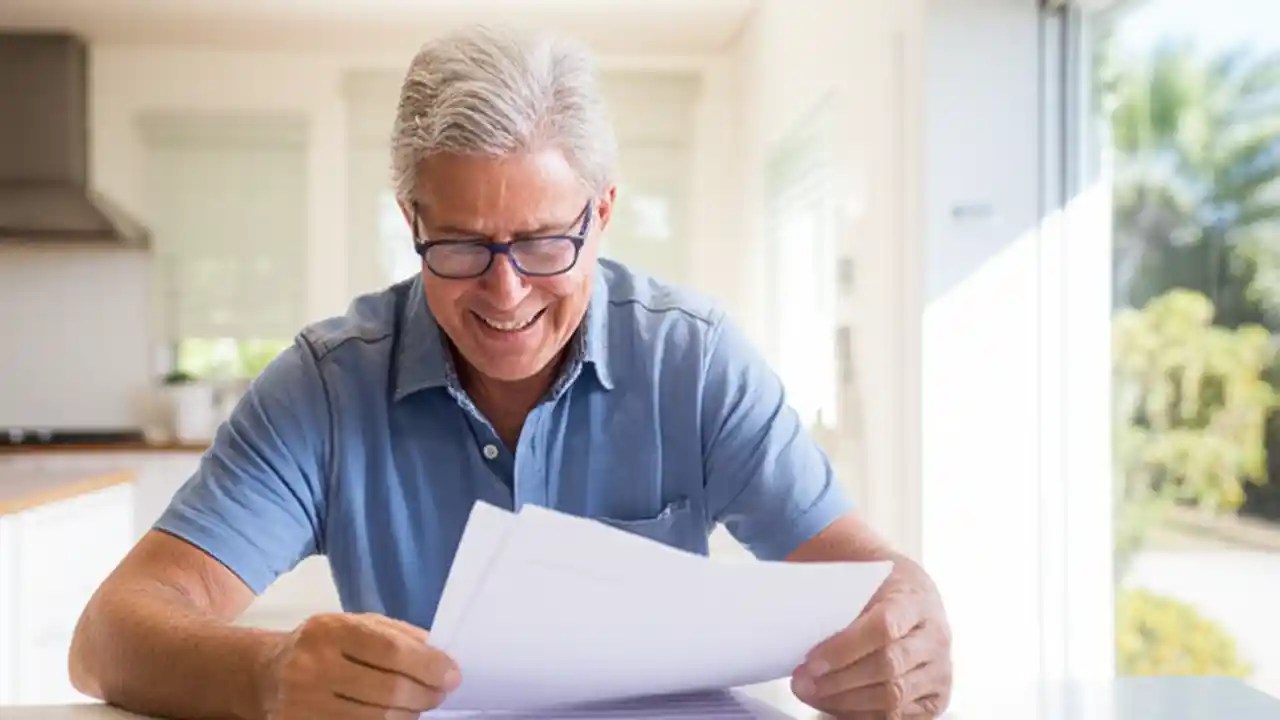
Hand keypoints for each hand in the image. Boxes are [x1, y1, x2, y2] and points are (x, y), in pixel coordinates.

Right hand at [256, 612, 460, 718]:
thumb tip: (441, 658)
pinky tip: (395, 716)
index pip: (391, 651)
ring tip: (419, 705)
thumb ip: (398, 635)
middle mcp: (311, 666)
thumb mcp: (356, 624)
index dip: (428, 666)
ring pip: (377, 719)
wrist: (267, 673)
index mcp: (330, 630)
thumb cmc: (324, 645)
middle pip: (388, 690)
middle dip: (425, 694)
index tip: (452, 674)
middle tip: (441, 692)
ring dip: (409, 714)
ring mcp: (302, 704)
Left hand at [790, 558, 951, 717]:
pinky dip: (861, 714)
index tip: (810, 660)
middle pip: (887, 668)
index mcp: (915, 600)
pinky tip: (835, 704)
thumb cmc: (880, 586)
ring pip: (892, 698)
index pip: (883, 628)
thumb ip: (834, 595)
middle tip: (801, 682)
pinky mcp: (936, 697)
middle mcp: (935, 638)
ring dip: (845, 702)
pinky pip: (898, 716)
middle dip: (838, 681)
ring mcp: (939, 670)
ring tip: (812, 694)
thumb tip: (795, 618)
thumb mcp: (860, 573)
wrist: (914, 594)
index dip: (844, 648)